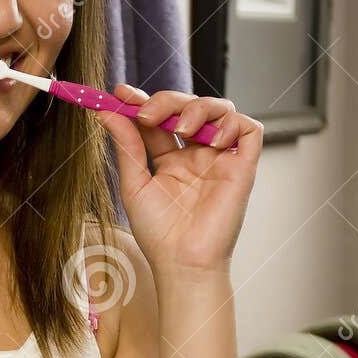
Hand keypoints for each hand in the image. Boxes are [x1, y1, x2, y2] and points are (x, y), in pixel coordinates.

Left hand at [95, 85, 263, 273]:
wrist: (182, 262)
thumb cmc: (159, 234)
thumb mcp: (134, 184)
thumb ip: (127, 146)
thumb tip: (107, 112)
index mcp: (172, 159)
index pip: (161, 118)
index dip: (143, 101)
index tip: (120, 94)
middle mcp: (198, 155)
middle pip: (190, 106)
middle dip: (168, 101)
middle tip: (147, 114)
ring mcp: (221, 159)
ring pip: (221, 109)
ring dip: (199, 107)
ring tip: (181, 129)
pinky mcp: (242, 168)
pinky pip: (250, 130)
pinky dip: (233, 124)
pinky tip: (212, 141)